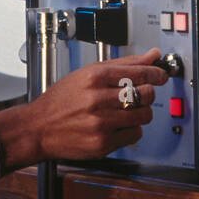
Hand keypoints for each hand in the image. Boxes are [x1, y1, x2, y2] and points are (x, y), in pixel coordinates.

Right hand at [0, 48, 167, 171]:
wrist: (38, 128)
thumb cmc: (61, 100)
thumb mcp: (87, 74)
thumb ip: (123, 64)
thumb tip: (152, 55)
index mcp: (94, 77)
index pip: (139, 72)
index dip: (156, 74)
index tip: (161, 75)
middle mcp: (98, 99)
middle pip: (145, 94)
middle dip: (147, 93)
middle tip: (140, 94)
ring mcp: (101, 122)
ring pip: (144, 115)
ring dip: (141, 112)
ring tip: (127, 111)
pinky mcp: (103, 143)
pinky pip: (135, 134)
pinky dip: (132, 129)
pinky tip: (119, 125)